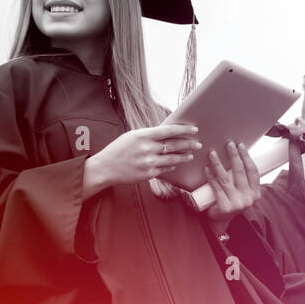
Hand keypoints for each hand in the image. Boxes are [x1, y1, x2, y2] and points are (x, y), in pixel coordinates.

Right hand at [83, 124, 200, 193]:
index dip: (183, 130)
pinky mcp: (149, 174)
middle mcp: (147, 148)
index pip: (168, 131)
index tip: (194, 129)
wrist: (106, 167)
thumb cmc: (119, 150)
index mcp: (143, 135)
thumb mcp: (132, 136)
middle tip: (198, 144)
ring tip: (191, 156)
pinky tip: (175, 164)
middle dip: (189, 145)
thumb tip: (167, 134)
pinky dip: (171, 166)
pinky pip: (165, 169)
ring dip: (184, 157)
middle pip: (174, 145)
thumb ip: (149, 135)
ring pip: (173, 159)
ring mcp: (149, 162)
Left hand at [204, 141, 260, 232]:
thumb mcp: (241, 191)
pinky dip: (210, 176)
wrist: (221, 221)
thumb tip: (237, 155)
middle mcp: (248, 199)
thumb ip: (242, 179)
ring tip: (212, 153)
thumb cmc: (230, 201)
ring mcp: (237, 203)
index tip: (240, 145)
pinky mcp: (225, 207)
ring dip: (218, 163)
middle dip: (234, 155)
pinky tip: (206, 168)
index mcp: (255, 193)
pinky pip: (216, 187)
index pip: (253, 171)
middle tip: (228, 144)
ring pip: (226, 178)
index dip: (247, 157)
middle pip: (240, 172)